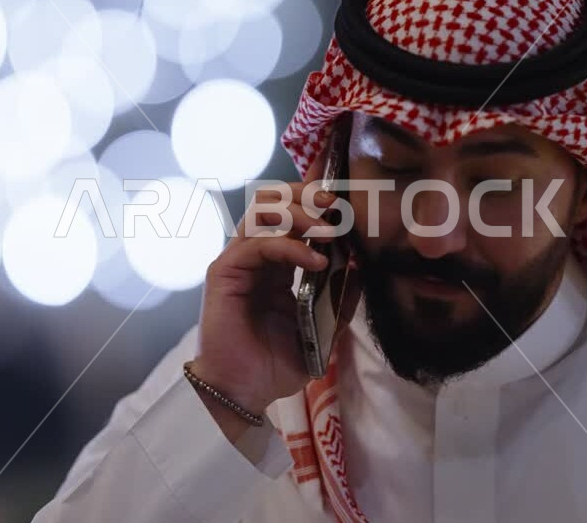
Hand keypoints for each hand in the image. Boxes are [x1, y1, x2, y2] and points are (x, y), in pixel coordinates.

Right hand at [192, 173, 341, 416]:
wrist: (244, 392)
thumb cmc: (276, 364)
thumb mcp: (322, 329)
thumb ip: (340, 301)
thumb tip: (362, 270)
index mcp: (276, 264)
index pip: (291, 214)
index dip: (313, 198)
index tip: (344, 197)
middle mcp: (255, 255)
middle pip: (273, 200)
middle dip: (306, 194)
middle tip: (336, 205)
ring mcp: (238, 261)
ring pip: (263, 212)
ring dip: (299, 214)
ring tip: (330, 232)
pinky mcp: (225, 273)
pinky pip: (258, 244)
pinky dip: (290, 245)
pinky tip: (317, 261)